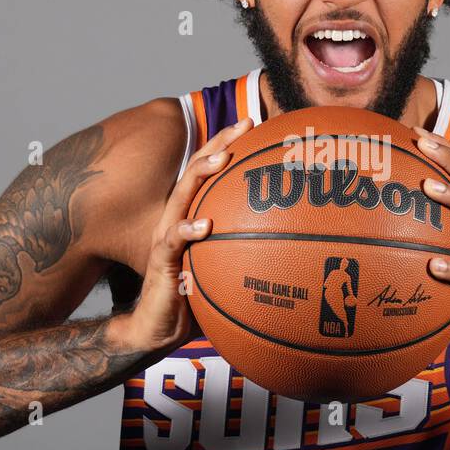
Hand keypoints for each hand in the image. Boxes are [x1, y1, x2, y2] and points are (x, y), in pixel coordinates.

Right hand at [127, 116, 254, 356]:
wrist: (158, 326)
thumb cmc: (194, 295)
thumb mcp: (224, 264)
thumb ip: (246, 247)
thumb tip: (291, 241)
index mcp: (190, 213)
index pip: (208, 169)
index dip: (227, 143)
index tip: (253, 123)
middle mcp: (176, 217)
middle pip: (196, 169)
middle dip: (220, 143)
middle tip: (245, 124)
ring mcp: (166, 236)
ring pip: (182, 195)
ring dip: (202, 174)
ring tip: (223, 159)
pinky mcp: (161, 260)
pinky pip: (173, 241)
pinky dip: (188, 230)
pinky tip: (204, 225)